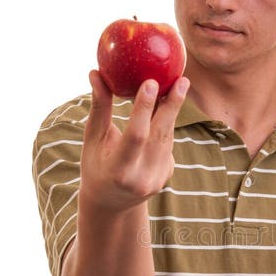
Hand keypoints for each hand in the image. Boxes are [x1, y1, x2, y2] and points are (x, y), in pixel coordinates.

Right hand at [80, 70, 188, 211]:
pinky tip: (168, 105)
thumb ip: (99, 108)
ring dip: (172, 111)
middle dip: (173, 105)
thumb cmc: (95, 164)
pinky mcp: (167, 175)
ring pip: (167, 137)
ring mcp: (157, 179)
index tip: (150, 82)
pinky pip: (168, 144)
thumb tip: (95, 72)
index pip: (136, 135)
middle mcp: (142, 178)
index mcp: (119, 170)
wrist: (111, 203)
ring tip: (178, 83)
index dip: (144, 109)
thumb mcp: (93, 139)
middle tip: (182, 79)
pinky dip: (166, 125)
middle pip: (161, 135)